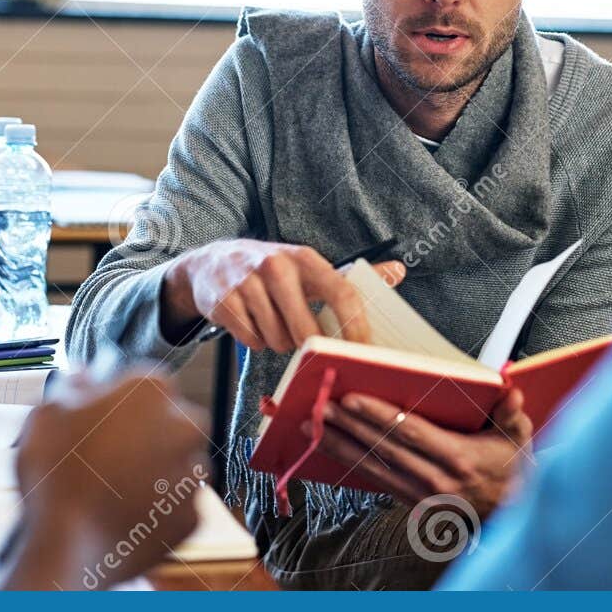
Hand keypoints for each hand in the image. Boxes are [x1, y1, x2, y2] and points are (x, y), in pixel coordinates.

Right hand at [2, 370, 207, 589]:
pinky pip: (178, 506)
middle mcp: (185, 426)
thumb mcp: (48, 412)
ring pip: (179, 464)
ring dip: (156, 471)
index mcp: (153, 389)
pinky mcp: (192, 516)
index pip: (146, 384)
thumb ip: (72, 386)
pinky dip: (158, 509)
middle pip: (172, 422)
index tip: (102, 419)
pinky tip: (126, 512)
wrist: (67, 547)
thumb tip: (84, 377)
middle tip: (108, 455)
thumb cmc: (56, 476)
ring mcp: (193, 475)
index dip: (121, 402)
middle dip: (148, 435)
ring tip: (114, 488)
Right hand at [159, 239, 405, 351]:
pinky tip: (251, 320)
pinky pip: (253, 342)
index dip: (356, 328)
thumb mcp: (308, 265)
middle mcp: (276, 266)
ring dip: (279, 340)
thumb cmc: (272, 269)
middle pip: (306, 330)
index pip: (341, 293)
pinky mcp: (225, 302)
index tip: (364, 354)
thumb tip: (399, 270)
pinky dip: (256, 340)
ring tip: (271, 319)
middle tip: (305, 340)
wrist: (211, 263)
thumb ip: (352, 276)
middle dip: (309, 345)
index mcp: (305, 258)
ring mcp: (248, 284)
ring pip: (278, 340)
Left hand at [309, 388, 533, 516]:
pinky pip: (374, 479)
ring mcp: (419, 492)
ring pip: (372, 466)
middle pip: (382, 448)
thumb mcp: (519, 437)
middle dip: (348, 426)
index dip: (379, 416)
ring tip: (312, 428)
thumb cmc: (512, 467)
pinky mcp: (410, 500)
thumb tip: (511, 393)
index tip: (352, 399)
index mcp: (457, 457)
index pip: (409, 432)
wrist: (511, 514)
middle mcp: (433, 478)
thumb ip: (512, 415)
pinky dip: (349, 463)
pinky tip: (329, 449)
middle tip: (320, 407)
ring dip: (339, 446)